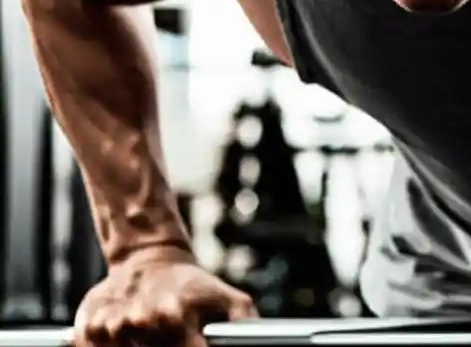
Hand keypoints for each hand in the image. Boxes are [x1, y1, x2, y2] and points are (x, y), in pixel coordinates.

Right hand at [74, 246, 257, 346]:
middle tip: (172, 338)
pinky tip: (129, 340)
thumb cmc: (189, 284)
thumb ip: (244, 324)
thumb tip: (257, 340)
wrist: (146, 258)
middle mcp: (142, 323)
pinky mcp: (87, 331)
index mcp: (176, 318)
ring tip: (151, 337)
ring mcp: (112, 329)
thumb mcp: (227, 298)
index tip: (196, 345)